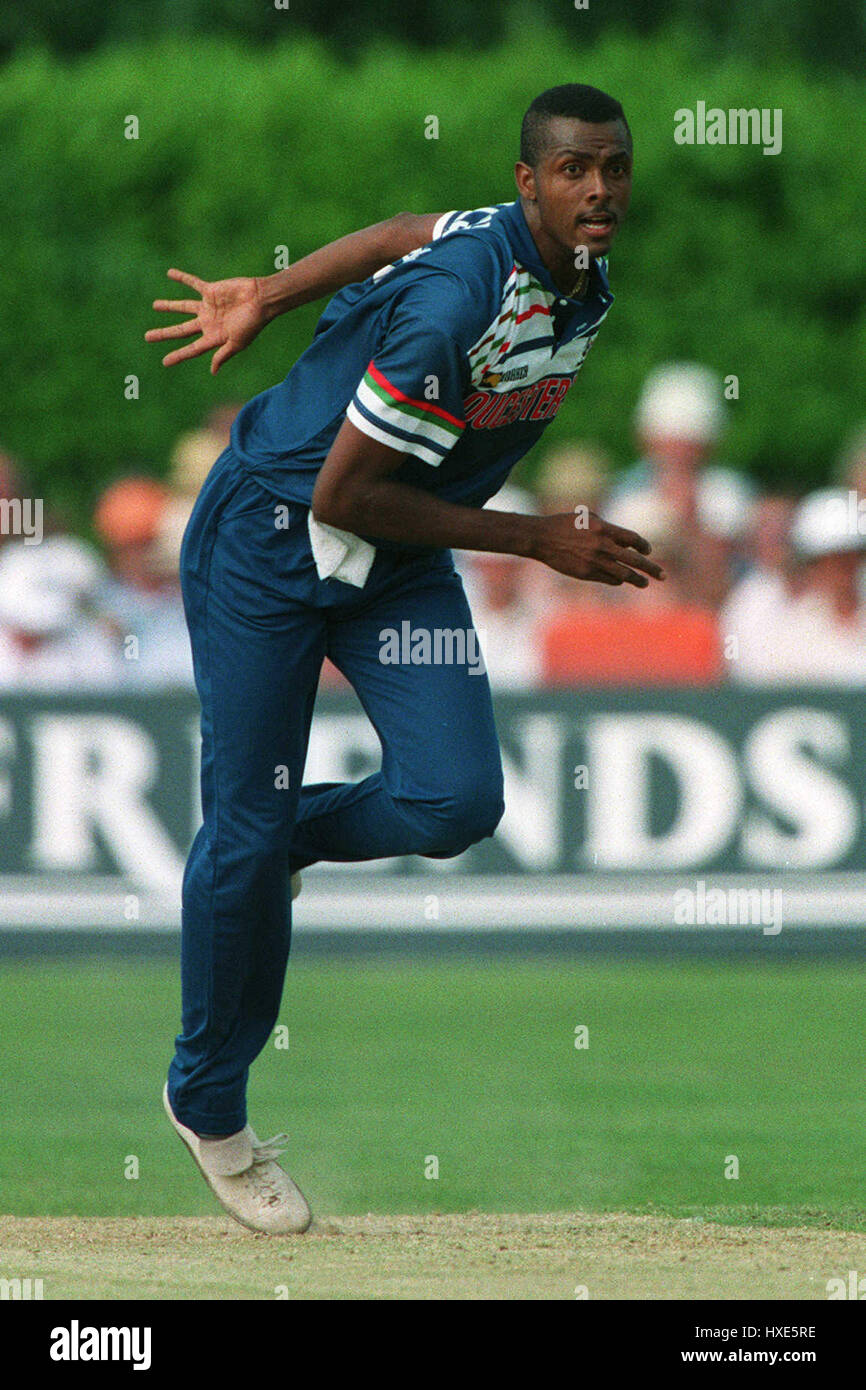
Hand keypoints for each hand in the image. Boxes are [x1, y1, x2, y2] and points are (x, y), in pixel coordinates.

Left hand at [144, 268, 265, 373]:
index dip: (178, 356)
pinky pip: (193, 283)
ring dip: (169, 307)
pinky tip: (170, 273)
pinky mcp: (210, 291)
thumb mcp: (237, 343)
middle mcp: (208, 323)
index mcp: (214, 337)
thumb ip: (223, 355)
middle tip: (147, 337)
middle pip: (181, 330)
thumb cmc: (252, 324)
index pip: (192, 349)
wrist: (261, 299)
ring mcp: (208, 307)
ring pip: (183, 307)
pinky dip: (182, 278)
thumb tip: (212, 371)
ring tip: (155, 306)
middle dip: (165, 333)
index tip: (164, 362)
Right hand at [529, 511, 664, 587]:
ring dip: (637, 580)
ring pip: (623, 574)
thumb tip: (625, 541)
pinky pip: (608, 579)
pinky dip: (617, 580)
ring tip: (645, 584)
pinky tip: (621, 580)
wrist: (541, 538)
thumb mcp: (587, 518)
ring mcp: (594, 561)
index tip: (648, 551)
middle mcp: (601, 545)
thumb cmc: (563, 524)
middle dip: (650, 569)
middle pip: (634, 560)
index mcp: (603, 528)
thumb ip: (607, 528)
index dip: (643, 545)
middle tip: (662, 576)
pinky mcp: (586, 573)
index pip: (632, 539)